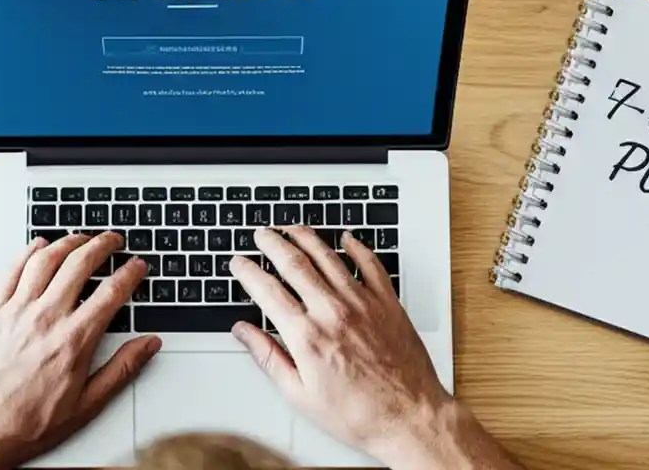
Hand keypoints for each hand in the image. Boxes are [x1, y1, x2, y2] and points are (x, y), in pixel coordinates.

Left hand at [0, 232, 160, 469]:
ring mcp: (16, 312)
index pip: (110, 294)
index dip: (129, 274)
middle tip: (113, 240)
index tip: (137, 266)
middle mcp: (46, 319)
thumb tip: (148, 345)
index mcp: (73, 341)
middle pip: (79, 265)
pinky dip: (27, 253)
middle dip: (102, 246)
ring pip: (45, 260)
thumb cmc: (28, 422)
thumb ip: (121, 369)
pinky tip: (37, 246)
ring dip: (67, 242)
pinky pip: (11, 271)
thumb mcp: (87, 404)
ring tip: (81, 237)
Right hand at [231, 227, 521, 469]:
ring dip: (307, 237)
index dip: (248, 272)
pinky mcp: (388, 303)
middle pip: (295, 263)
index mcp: (307, 336)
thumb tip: (244, 333)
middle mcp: (333, 312)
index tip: (239, 263)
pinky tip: (348, 238)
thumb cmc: (358, 414)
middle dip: (273, 244)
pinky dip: (357, 247)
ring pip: (329, 257)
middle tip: (262, 234)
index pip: (267, 291)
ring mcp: (363, 304)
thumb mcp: (300, 395)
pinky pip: (370, 264)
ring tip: (292, 228)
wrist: (409, 418)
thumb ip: (269, 357)